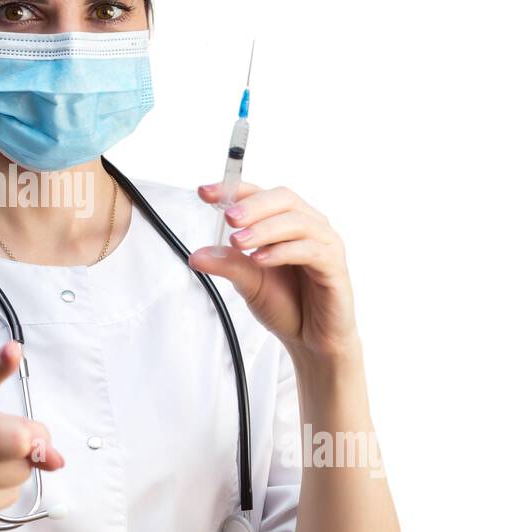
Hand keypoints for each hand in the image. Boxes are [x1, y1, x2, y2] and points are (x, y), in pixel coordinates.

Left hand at [189, 182, 359, 362]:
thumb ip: (228, 264)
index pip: (260, 195)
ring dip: (265, 228)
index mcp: (285, 223)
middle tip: (229, 218)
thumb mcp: (248, 282)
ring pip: (297, 221)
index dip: (233, 190)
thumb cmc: (287, 305)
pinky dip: (283, 252)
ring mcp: (324, 244)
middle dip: (253, 205)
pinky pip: (311, 250)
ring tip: (239, 241)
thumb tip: (197, 255)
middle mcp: (308, 226)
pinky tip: (261, 259)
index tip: (205, 193)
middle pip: (283, 198)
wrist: (311, 341)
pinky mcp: (335, 266)